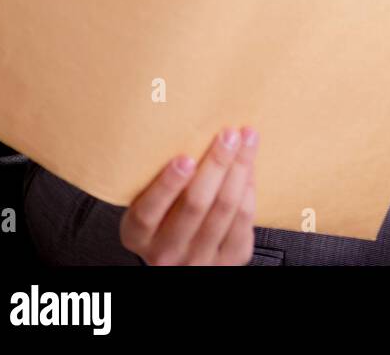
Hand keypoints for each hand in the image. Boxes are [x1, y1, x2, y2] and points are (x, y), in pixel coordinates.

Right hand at [119, 125, 258, 264]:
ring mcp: (197, 259)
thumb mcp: (149, 203)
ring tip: (247, 140)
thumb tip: (194, 128)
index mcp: (138, 235)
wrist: (183, 259)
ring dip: (240, 168)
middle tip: (228, 135)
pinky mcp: (228, 261)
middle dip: (216, 164)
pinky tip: (250, 166)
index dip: (168, 185)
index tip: (185, 158)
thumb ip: (160, 179)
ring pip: (225, 208)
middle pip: (195, 204)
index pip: (148, 212)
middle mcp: (165, 252)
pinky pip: (244, 219)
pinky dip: (249, 188)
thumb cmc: (165, 217)